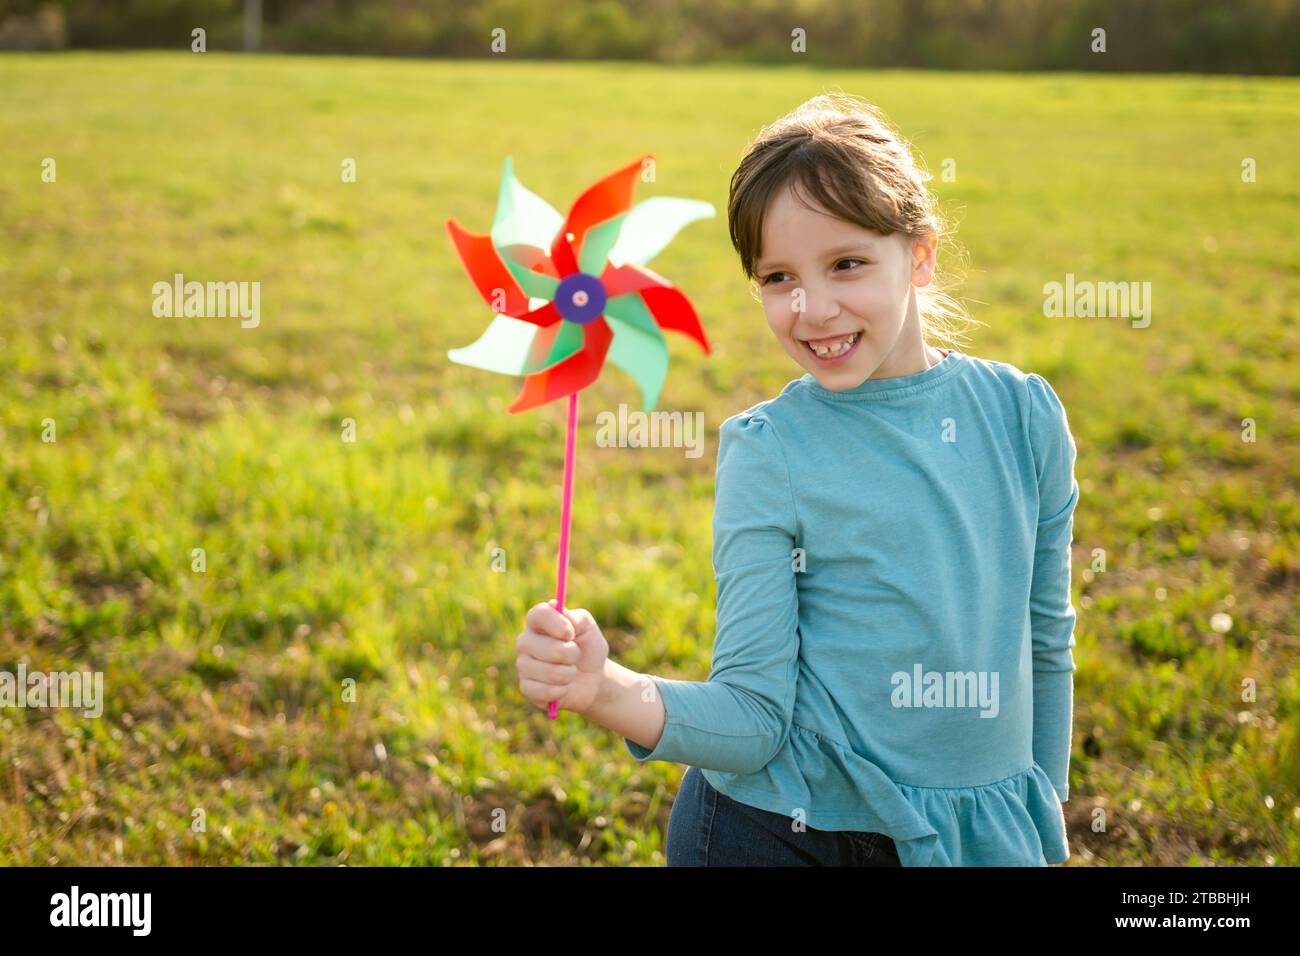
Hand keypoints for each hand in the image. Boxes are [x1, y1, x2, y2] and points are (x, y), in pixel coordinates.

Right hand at [515, 600, 609, 715]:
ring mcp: (523, 665)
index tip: (571, 634)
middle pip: (548, 648)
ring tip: (570, 671)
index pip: (538, 615)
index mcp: (538, 622)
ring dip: (569, 673)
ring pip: (550, 672)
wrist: (592, 678)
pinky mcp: (525, 687)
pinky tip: (563, 686)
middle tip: (575, 654)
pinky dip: (562, 690)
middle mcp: (525, 641)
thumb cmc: (588, 648)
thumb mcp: (588, 628)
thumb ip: (576, 618)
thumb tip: (559, 610)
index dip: (556, 624)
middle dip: (571, 654)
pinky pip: (546, 691)